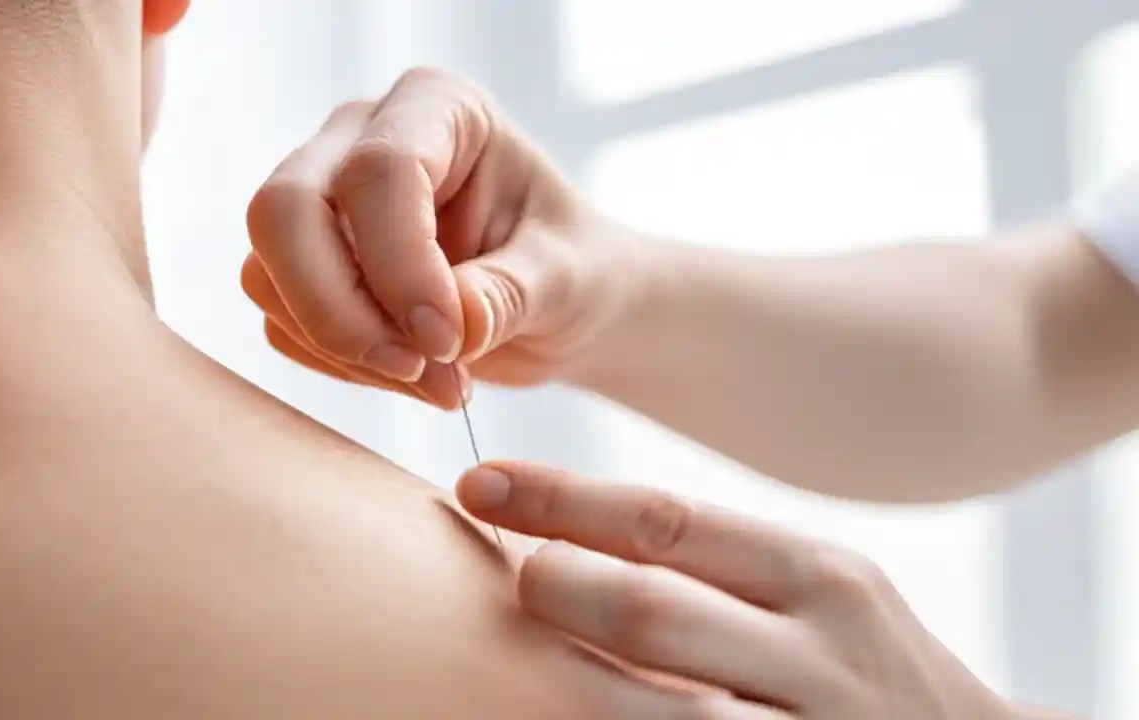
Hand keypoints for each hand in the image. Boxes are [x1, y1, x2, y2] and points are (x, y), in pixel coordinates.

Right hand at [240, 67, 640, 407]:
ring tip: (443, 384)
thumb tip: (448, 325)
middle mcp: (360, 138)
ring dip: (347, 350)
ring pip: (268, 275)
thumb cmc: (575, 270)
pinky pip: (282, 323)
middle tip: (419, 371)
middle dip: (339, 311)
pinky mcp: (303, 266)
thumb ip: (510, 294)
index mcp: (437, 108)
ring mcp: (322, 201)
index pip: (376, 171)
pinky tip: (414, 378)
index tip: (450, 339)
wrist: (561, 308)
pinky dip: (341, 367)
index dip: (400, 265)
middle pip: (284, 211)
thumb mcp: (568, 278)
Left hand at [455, 462, 1025, 719]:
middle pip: (645, 610)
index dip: (559, 500)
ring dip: (561, 678)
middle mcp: (819, 655)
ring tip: (513, 656)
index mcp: (819, 577)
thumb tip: (562, 538)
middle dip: (552, 587)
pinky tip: (556, 714)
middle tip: (508, 580)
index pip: (665, 520)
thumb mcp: (816, 597)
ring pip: (646, 709)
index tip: (480, 481)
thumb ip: (714, 568)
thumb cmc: (859, 667)